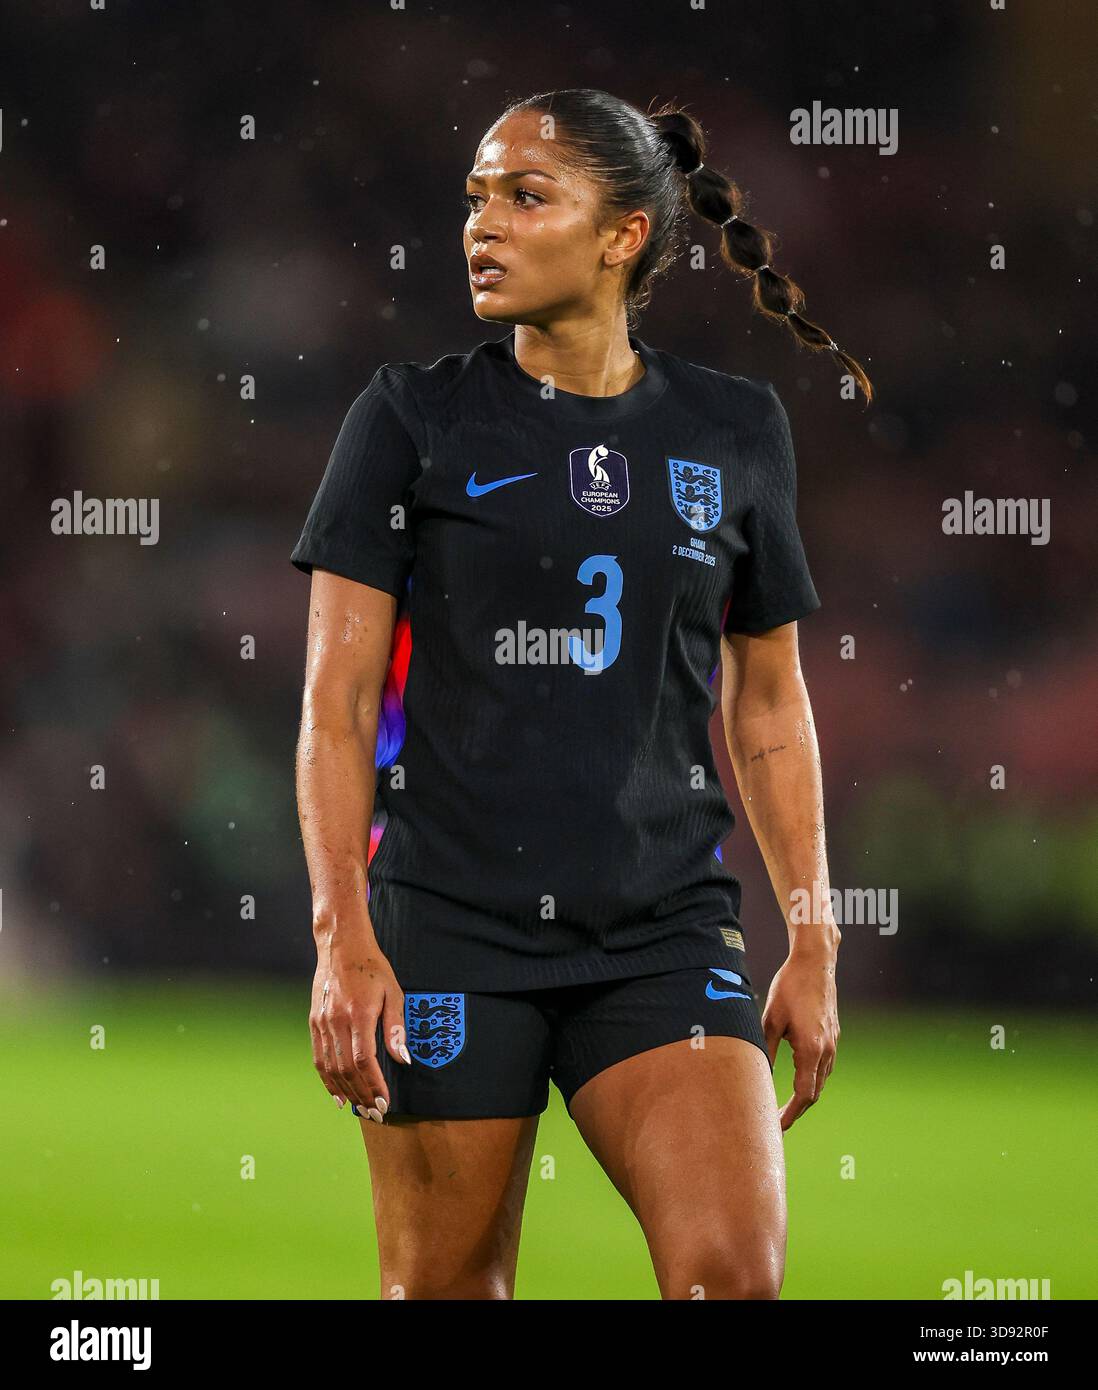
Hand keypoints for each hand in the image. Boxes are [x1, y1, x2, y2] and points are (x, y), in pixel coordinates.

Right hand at [309, 935, 410, 1121]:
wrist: (341, 946)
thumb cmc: (372, 967)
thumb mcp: (393, 992)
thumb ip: (396, 1028)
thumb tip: (403, 1059)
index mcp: (359, 1014)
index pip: (364, 1061)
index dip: (374, 1085)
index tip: (384, 1102)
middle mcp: (336, 1022)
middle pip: (346, 1070)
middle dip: (361, 1095)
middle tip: (374, 1113)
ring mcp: (322, 1023)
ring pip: (330, 1068)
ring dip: (345, 1091)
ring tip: (358, 1108)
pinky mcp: (314, 1022)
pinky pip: (319, 1058)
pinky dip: (327, 1079)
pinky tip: (337, 1094)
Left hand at [761, 944, 839, 1129]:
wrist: (815, 962)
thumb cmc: (789, 986)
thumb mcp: (770, 1018)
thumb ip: (765, 1050)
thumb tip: (759, 1076)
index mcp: (811, 1049)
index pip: (803, 1095)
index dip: (790, 1115)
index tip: (777, 1127)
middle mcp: (827, 1051)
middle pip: (814, 1093)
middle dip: (796, 1110)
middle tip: (776, 1121)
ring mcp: (833, 1043)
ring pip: (820, 1080)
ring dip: (804, 1095)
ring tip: (784, 1104)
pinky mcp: (833, 1035)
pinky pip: (824, 1066)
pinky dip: (811, 1079)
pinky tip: (797, 1077)